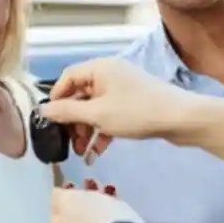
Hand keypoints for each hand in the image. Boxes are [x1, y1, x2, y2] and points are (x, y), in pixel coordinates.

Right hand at [39, 57, 199, 158]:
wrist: (180, 119)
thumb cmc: (136, 112)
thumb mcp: (97, 115)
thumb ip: (67, 112)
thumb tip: (42, 110)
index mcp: (99, 68)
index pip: (67, 78)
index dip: (57, 99)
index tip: (51, 121)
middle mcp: (109, 74)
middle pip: (80, 96)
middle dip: (74, 122)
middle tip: (69, 144)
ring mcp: (122, 89)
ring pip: (95, 109)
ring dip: (87, 131)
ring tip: (83, 154)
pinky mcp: (132, 103)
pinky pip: (109, 115)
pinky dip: (102, 132)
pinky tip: (97, 154)